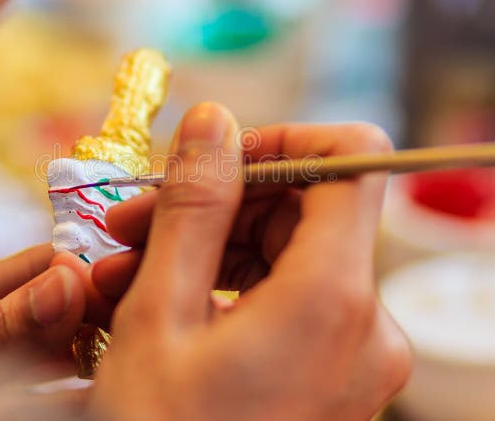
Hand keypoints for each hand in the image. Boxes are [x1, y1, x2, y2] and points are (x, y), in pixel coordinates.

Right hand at [88, 103, 411, 419]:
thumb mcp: (160, 317)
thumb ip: (194, 208)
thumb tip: (215, 122)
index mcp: (335, 297)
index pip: (352, 160)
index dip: (284, 140)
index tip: (214, 159)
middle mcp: (367, 323)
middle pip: (309, 209)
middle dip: (218, 202)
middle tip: (134, 221)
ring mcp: (355, 353)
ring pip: (289, 254)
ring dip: (208, 246)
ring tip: (127, 268)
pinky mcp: (334, 373)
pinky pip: (288, 299)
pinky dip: (228, 287)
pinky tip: (163, 300)